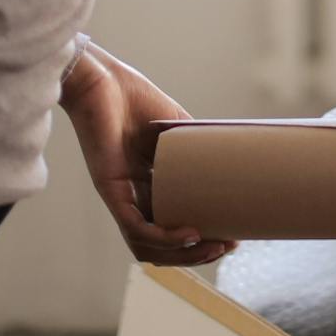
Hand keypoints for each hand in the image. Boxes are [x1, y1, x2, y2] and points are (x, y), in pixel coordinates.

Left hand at [59, 40, 232, 268]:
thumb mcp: (176, 126)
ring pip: (147, 245)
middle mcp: (134, 196)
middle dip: (196, 253)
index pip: (174, 224)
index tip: (232, 236)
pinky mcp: (110, 190)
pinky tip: (189, 234)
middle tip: (226, 246)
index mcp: (149, 184)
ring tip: (211, 247)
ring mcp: (121, 196)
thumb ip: (197, 145)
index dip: (201, 238)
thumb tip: (230, 159)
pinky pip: (135, 227)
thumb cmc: (133, 98)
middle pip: (162, 244)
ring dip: (181, 254)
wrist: (103, 81)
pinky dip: (163, 237)